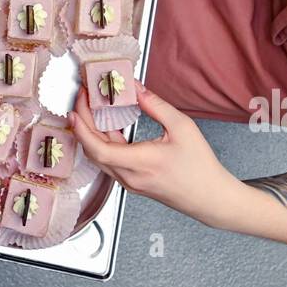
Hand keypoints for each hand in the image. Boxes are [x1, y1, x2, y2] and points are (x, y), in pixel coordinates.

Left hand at [70, 82, 244, 228]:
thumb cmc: (200, 167)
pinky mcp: (133, 183)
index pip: (98, 148)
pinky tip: (107, 126)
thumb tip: (136, 88)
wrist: (210, 198)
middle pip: (93, 151)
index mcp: (140, 162)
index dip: (82, 128)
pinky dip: (102, 143)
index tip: (76, 108)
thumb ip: (155, 105)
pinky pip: (109, 162)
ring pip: (99, 158)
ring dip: (91, 134)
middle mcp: (130, 176)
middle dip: (82, 124)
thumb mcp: (182, 127)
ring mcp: (129, 182)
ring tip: (91, 109)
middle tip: (83, 100)